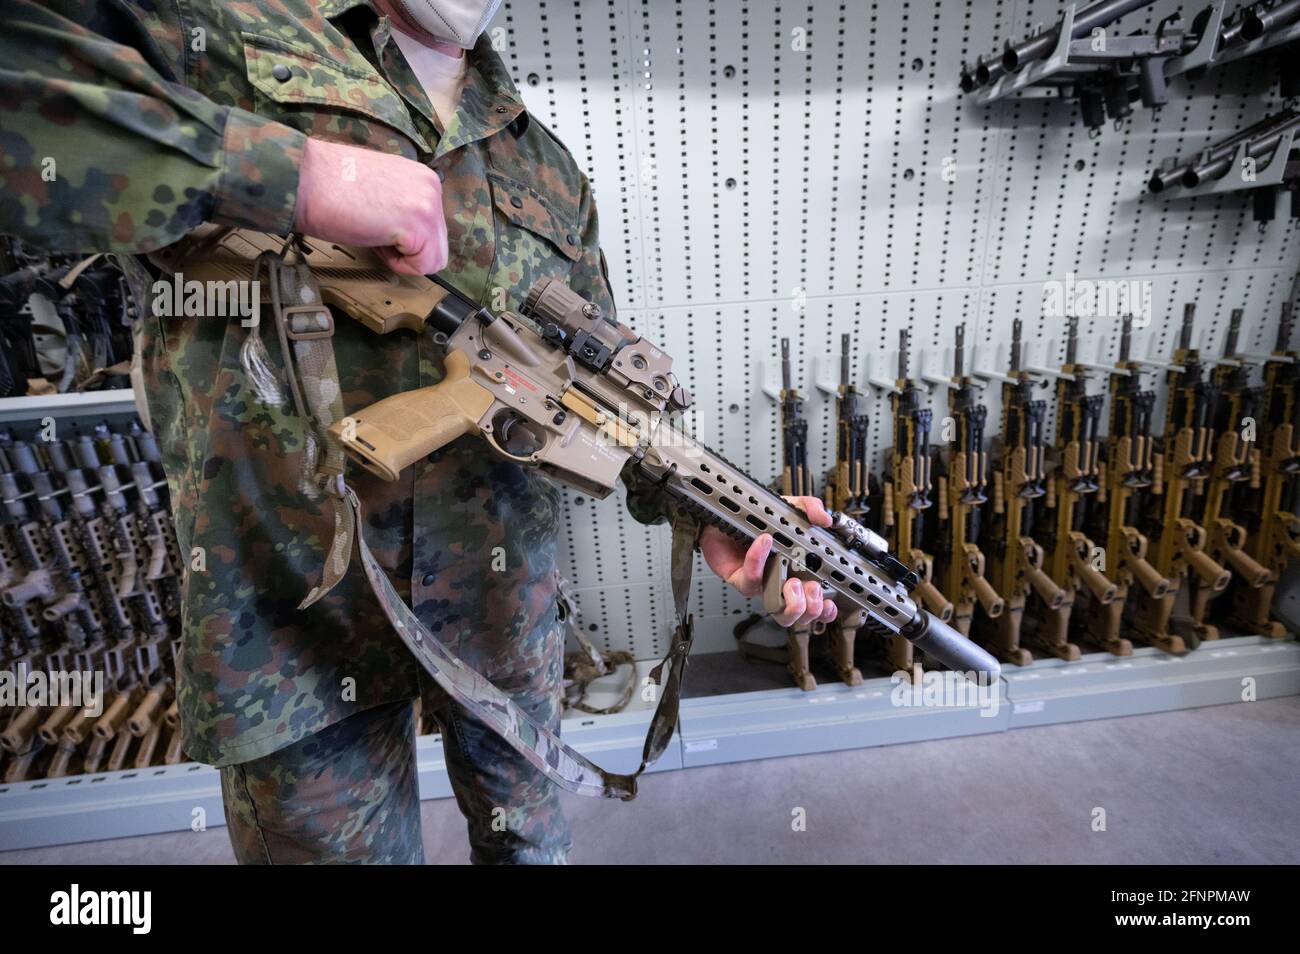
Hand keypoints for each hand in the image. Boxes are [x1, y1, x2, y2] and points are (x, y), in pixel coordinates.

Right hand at [294, 138, 448, 275]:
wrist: (306, 181)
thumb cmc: (331, 187)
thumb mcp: (382, 191)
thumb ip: (404, 207)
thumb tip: (411, 236)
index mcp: (422, 178)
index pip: (433, 227)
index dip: (405, 238)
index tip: (379, 224)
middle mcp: (431, 187)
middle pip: (438, 244)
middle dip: (408, 250)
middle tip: (375, 231)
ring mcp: (428, 205)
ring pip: (434, 258)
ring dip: (404, 258)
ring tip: (376, 235)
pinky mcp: (418, 224)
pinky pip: (422, 266)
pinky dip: (398, 264)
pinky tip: (375, 239)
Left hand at [700, 495, 837, 627]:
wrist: (725, 515)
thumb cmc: (757, 520)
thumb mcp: (788, 509)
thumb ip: (808, 508)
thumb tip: (824, 519)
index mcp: (798, 571)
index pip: (817, 600)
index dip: (825, 609)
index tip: (831, 602)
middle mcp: (782, 582)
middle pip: (800, 615)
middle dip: (811, 608)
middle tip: (811, 588)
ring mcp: (763, 584)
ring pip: (777, 611)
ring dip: (790, 603)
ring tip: (792, 582)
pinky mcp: (741, 580)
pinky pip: (752, 578)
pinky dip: (758, 559)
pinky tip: (764, 542)